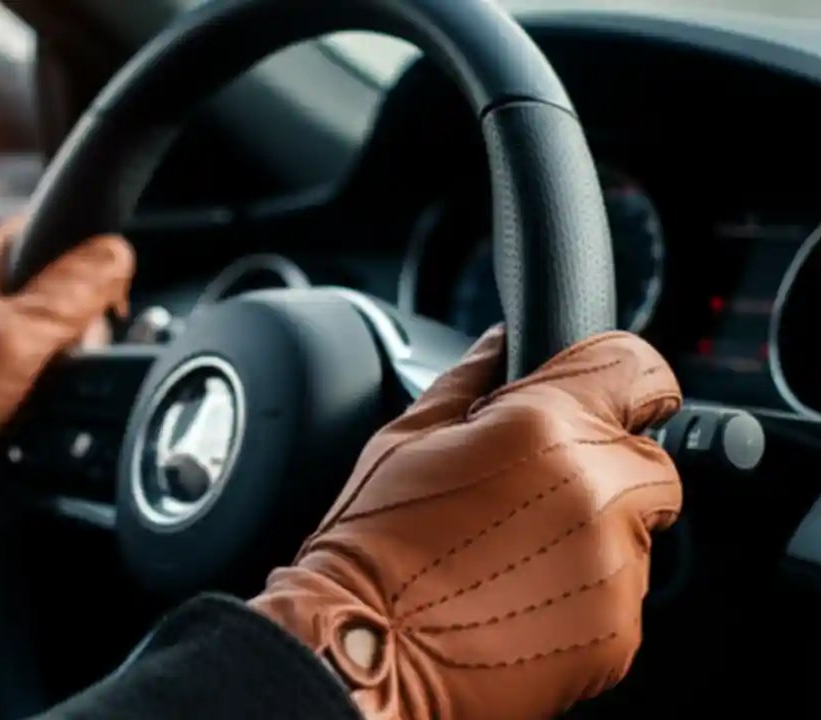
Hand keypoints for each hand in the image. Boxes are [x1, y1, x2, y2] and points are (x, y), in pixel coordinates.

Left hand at [0, 217, 133, 527]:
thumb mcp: (19, 336)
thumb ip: (69, 292)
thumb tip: (115, 254)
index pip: (43, 230)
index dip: (83, 253)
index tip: (102, 287)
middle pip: (54, 281)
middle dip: (79, 312)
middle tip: (76, 342)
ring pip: (49, 323)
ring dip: (67, 348)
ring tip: (58, 372)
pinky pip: (37, 358)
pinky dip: (51, 374)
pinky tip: (47, 392)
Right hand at [251, 328, 681, 718]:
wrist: (365, 653)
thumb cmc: (372, 547)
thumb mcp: (405, 438)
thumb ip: (470, 379)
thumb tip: (500, 346)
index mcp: (546, 427)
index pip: (638, 369)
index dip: (617, 377)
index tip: (602, 395)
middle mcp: (597, 493)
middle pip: (650, 460)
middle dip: (603, 467)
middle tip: (530, 493)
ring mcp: (614, 569)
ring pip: (636, 533)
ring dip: (592, 534)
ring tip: (510, 556)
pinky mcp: (615, 633)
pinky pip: (621, 597)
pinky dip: (582, 594)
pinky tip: (515, 597)